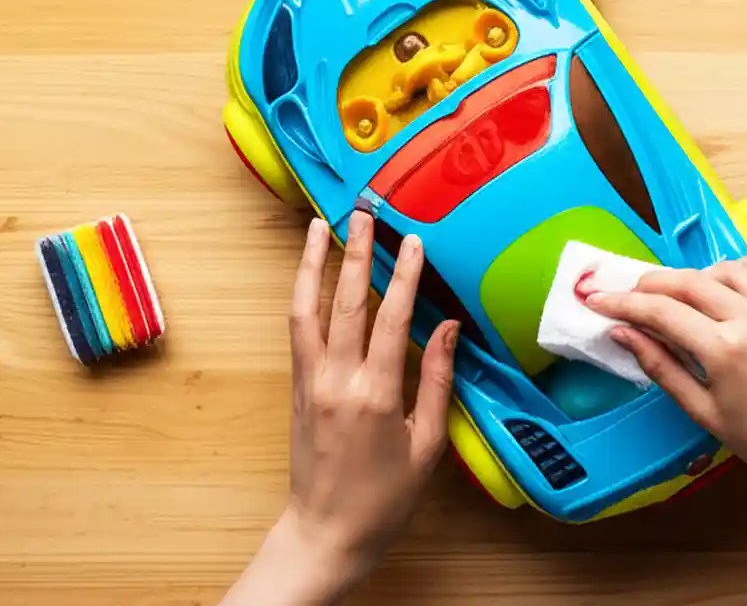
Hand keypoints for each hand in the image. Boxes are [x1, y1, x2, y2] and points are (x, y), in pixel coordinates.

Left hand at [223, 213, 458, 604]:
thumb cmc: (385, 497)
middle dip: (355, 253)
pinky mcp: (297, 389)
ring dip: (313, 264)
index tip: (412, 241)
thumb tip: (450, 328)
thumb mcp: (428, 444)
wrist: (327, 532)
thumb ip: (439, 381)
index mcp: (375, 394)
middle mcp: (336, 380)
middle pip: (346, 302)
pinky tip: (310, 275)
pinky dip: (304, 297)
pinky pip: (298, 331)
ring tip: (319, 227)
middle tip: (363, 213)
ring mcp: (310, 382)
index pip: (391, 319)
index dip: (404, 276)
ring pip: (307, 309)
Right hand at [586, 257, 746, 503]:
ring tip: (680, 295)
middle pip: (689, 283)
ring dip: (696, 276)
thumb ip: (662, 367)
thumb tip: (622, 333)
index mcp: (725, 349)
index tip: (597, 300)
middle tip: (629, 293)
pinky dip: (743, 268)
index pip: (661, 312)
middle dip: (651, 284)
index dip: (623, 303)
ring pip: (727, 270)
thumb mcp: (704, 412)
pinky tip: (729, 281)